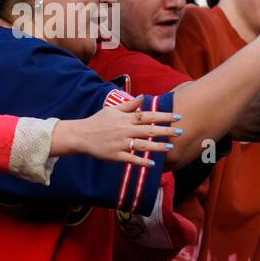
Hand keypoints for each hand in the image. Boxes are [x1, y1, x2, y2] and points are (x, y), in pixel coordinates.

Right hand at [52, 95, 182, 166]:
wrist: (80, 135)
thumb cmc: (98, 121)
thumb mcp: (112, 110)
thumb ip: (129, 105)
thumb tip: (143, 97)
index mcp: (125, 118)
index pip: (148, 116)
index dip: (163, 116)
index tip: (178, 117)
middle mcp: (125, 130)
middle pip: (148, 130)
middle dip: (165, 131)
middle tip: (180, 132)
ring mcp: (120, 143)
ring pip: (142, 145)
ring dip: (157, 147)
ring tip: (170, 147)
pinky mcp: (115, 155)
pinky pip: (131, 159)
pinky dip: (141, 162)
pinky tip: (153, 164)